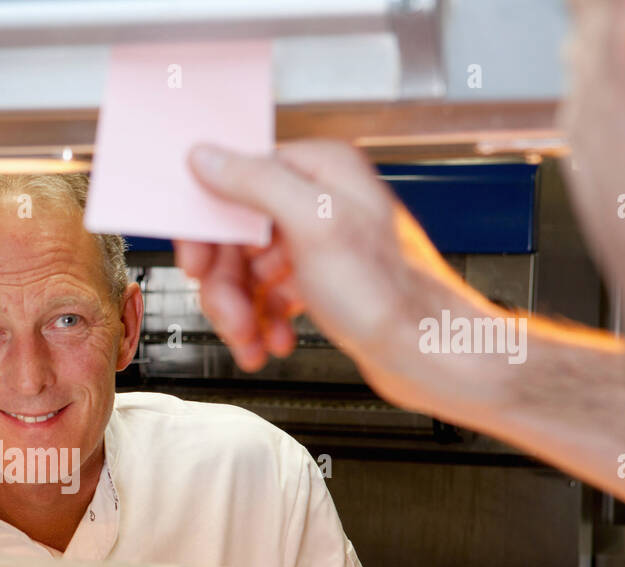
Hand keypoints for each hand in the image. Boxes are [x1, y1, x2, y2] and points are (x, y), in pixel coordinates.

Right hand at [175, 141, 502, 417]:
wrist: (426, 352)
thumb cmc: (388, 294)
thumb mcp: (316, 225)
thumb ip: (257, 183)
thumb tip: (208, 156)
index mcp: (318, 171)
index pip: (233, 184)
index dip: (209, 231)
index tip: (198, 265)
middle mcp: (317, 200)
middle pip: (234, 236)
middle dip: (225, 285)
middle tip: (231, 318)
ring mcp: (316, 241)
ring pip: (246, 271)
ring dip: (240, 312)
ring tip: (250, 340)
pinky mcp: (317, 279)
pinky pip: (267, 296)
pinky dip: (263, 322)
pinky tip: (273, 340)